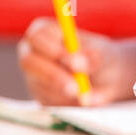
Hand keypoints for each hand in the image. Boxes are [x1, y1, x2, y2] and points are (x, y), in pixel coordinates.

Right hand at [16, 17, 131, 105]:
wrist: (107, 78)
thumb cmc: (101, 57)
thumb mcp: (102, 54)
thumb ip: (93, 56)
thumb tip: (82, 64)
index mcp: (44, 32)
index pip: (37, 36)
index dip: (54, 49)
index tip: (77, 63)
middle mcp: (32, 52)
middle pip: (28, 61)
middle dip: (53, 75)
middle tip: (76, 87)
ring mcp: (32, 75)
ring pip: (38, 84)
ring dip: (62, 91)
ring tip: (86, 93)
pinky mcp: (38, 94)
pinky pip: (45, 100)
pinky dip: (64, 102)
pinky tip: (80, 98)